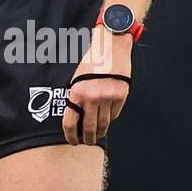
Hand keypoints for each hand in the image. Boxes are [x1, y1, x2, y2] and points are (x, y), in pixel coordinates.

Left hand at [62, 24, 131, 146]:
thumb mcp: (77, 78)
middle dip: (87, 139)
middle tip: (86, 142)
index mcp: (77, 92)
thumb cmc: (91, 62)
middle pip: (89, 128)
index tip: (72, 141)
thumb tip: (78, 119)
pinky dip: (110, 119)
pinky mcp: (121, 97)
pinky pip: (114, 115)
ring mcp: (108, 98)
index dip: (70, 135)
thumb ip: (77, 97)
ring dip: (99, 132)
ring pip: (103, 124)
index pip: (70, 122)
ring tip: (96, 135)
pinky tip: (107, 119)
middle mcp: (92, 98)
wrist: (111, 48)